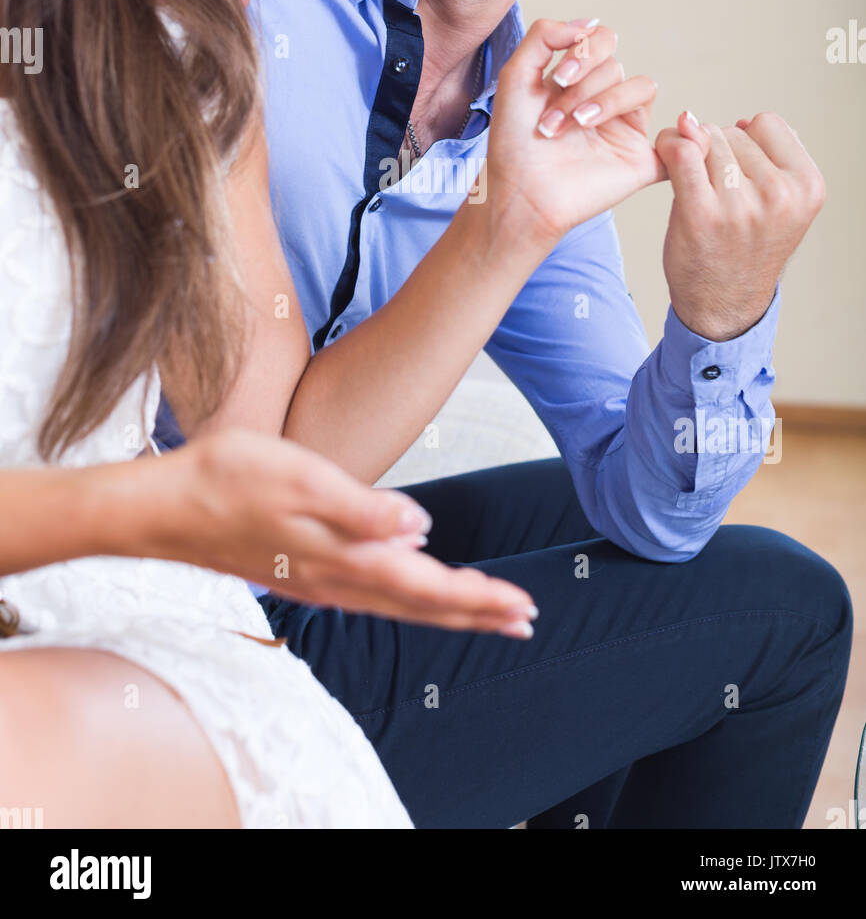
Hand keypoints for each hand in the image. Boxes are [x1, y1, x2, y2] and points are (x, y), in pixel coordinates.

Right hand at [145, 428, 537, 637]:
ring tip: (486, 612)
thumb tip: (421, 528)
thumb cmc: (227, 479)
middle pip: (420, 605)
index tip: (523, 604)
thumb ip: (362, 508)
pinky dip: (407, 599)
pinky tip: (413, 591)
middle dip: (476, 612)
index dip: (478, 598)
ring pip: (397, 604)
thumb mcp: (299, 476)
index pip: (427, 586)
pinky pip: (371, 597)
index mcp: (343, 557)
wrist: (160, 508)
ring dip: (447, 609)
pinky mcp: (301, 573)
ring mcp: (316, 581)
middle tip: (525, 619)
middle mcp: (335, 580)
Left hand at [485, 17, 662, 245]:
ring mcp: (622, 130)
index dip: (583, 51)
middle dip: (587, 81)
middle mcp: (600, 102)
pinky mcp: (640, 160)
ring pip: (641, 87)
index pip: (598, 41)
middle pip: (616, 63)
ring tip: (575, 126)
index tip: (556, 79)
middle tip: (558, 113)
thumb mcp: (515, 76)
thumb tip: (591, 23)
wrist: (521, 193)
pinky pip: (676, 139)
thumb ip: (544, 35)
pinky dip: (675, 133)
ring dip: (606, 101)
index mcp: (574, 82)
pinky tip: (638, 138)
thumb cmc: (512, 142)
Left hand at [654, 110, 825, 340]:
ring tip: (699, 188)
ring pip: (705, 141)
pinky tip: (667, 158)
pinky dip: (669, 147)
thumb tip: (690, 118)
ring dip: (693, 153)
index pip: (767, 123)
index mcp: (807, 186)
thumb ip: (749, 153)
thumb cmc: (745, 247)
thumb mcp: (775, 199)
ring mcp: (741, 207)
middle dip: (718, 151)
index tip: (738, 167)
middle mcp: (780, 196)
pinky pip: (681, 154)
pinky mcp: (702, 216)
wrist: (725, 302)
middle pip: (732, 132)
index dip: (745, 138)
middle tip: (718, 190)